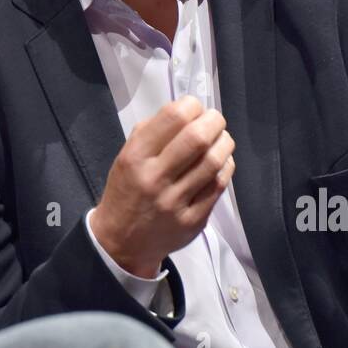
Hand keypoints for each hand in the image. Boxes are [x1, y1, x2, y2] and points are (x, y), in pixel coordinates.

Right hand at [90, 95, 234, 277]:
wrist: (122, 242)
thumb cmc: (126, 191)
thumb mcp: (126, 156)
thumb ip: (152, 132)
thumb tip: (188, 111)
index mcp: (135, 157)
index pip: (173, 118)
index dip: (191, 105)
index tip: (194, 108)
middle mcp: (155, 178)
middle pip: (198, 138)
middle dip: (213, 121)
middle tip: (214, 120)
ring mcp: (176, 202)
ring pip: (214, 162)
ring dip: (224, 142)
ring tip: (221, 138)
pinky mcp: (193, 221)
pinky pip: (218, 186)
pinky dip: (225, 166)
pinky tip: (221, 161)